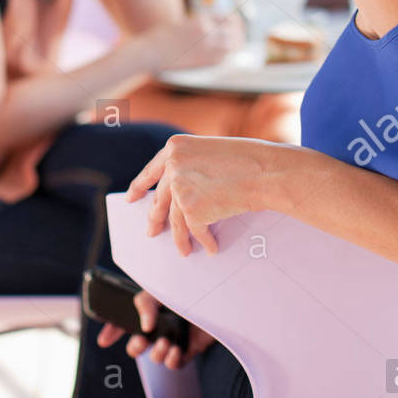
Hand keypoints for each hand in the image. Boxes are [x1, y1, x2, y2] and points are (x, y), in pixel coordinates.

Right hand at [96, 287, 214, 369]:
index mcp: (150, 311)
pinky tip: (175, 350)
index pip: (124, 323)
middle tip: (142, 340)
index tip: (104, 340)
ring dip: (155, 353)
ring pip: (155, 356)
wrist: (219, 296)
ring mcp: (173, 339)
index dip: (112, 332)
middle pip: (136, 346)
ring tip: (165, 342)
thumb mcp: (161, 291)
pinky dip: (171, 360)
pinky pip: (173, 364)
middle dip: (135, 347)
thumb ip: (145, 304)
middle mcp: (159, 326)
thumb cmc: (188, 288)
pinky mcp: (188, 349)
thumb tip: (145, 328)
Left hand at [126, 132, 278, 255]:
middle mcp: (173, 166)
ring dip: (179, 238)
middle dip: (155, 218)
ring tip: (183, 250)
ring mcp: (181, 188)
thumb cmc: (248, 159)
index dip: (139, 186)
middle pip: (159, 199)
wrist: (265, 171)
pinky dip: (203, 241)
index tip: (131, 198)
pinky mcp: (193, 210)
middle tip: (152, 231)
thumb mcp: (212, 151)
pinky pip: (195, 231)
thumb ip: (192, 164)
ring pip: (174, 220)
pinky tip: (210, 248)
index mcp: (175, 147)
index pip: (151, 171)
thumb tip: (179, 190)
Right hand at [146, 12, 243, 71]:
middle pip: (234, 31)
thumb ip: (200, 24)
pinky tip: (228, 53)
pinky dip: (228, 54)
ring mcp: (206, 48)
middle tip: (241, 33)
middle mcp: (207, 32)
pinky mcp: (203, 62)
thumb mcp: (184, 23)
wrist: (152, 52)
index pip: (228, 18)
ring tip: (239, 43)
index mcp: (202, 20)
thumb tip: (213, 26)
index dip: (235, 20)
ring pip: (232, 45)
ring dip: (237, 43)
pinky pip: (223, 58)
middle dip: (239, 31)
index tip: (236, 21)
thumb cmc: (163, 36)